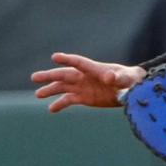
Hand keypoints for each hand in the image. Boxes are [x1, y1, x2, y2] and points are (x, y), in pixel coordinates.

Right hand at [30, 52, 146, 112]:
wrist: (131, 88)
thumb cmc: (130, 80)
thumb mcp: (125, 79)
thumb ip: (116, 77)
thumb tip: (109, 77)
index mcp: (93, 69)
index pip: (78, 62)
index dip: (67, 60)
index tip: (55, 57)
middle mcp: (84, 76)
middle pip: (64, 74)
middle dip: (49, 76)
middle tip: (34, 77)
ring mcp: (83, 87)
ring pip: (63, 87)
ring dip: (50, 89)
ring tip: (38, 94)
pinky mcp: (84, 97)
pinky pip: (69, 100)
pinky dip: (60, 104)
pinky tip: (51, 109)